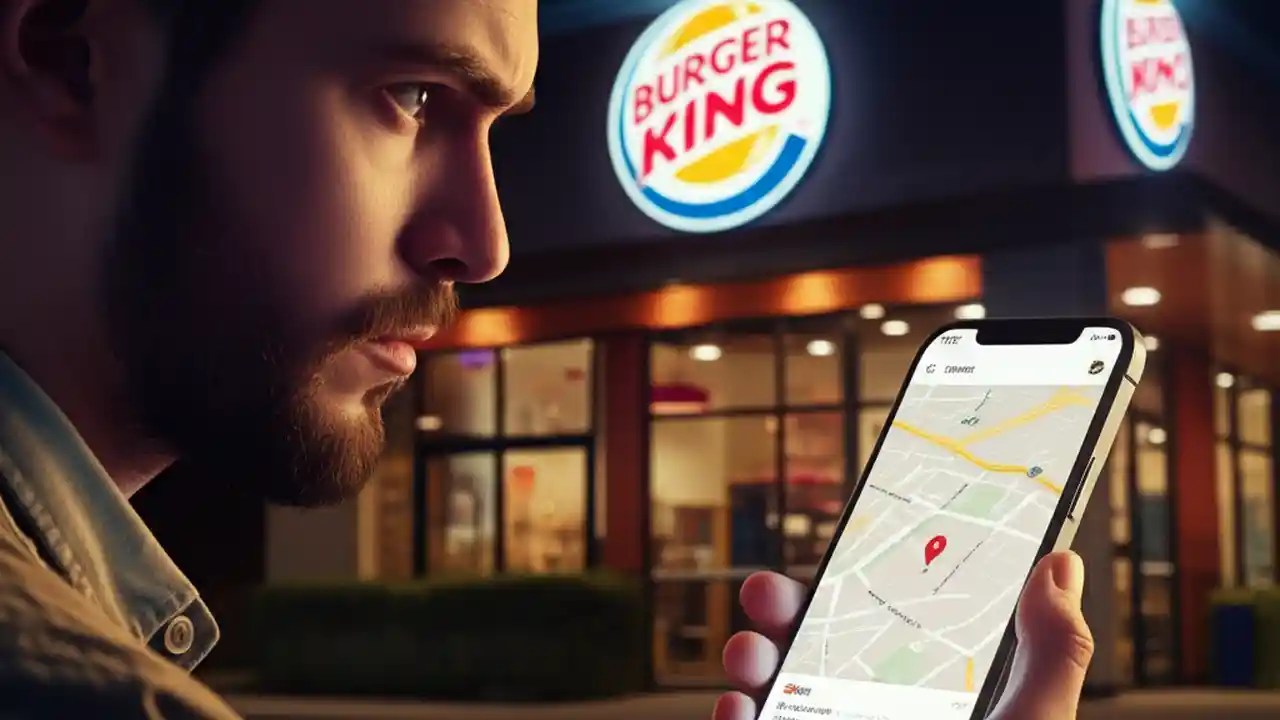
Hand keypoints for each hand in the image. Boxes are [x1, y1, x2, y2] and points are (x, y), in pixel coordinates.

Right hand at [715, 551, 1092, 719]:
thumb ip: (1051, 654)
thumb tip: (1060, 568)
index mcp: (934, 693)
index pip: (894, 620)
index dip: (862, 578)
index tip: (844, 545)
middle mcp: (876, 712)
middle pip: (820, 646)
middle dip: (784, 610)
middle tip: (769, 592)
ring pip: (778, 688)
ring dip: (751, 659)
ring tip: (749, 652)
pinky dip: (735, 716)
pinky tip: (736, 707)